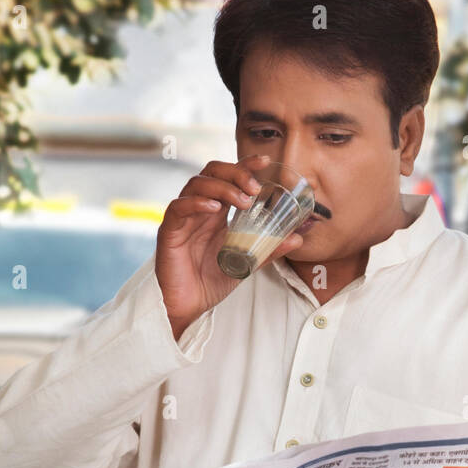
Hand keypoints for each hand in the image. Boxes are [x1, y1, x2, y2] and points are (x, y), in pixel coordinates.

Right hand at [155, 155, 305, 337]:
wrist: (189, 306)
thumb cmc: (211, 282)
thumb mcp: (246, 263)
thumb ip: (269, 249)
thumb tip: (297, 238)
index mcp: (217, 212)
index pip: (229, 177)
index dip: (245, 165)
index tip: (265, 161)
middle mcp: (199, 209)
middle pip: (212, 172)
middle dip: (235, 173)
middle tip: (255, 188)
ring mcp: (183, 217)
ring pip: (197, 185)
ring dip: (222, 188)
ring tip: (243, 202)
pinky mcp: (169, 231)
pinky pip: (179, 207)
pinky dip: (197, 203)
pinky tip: (215, 209)